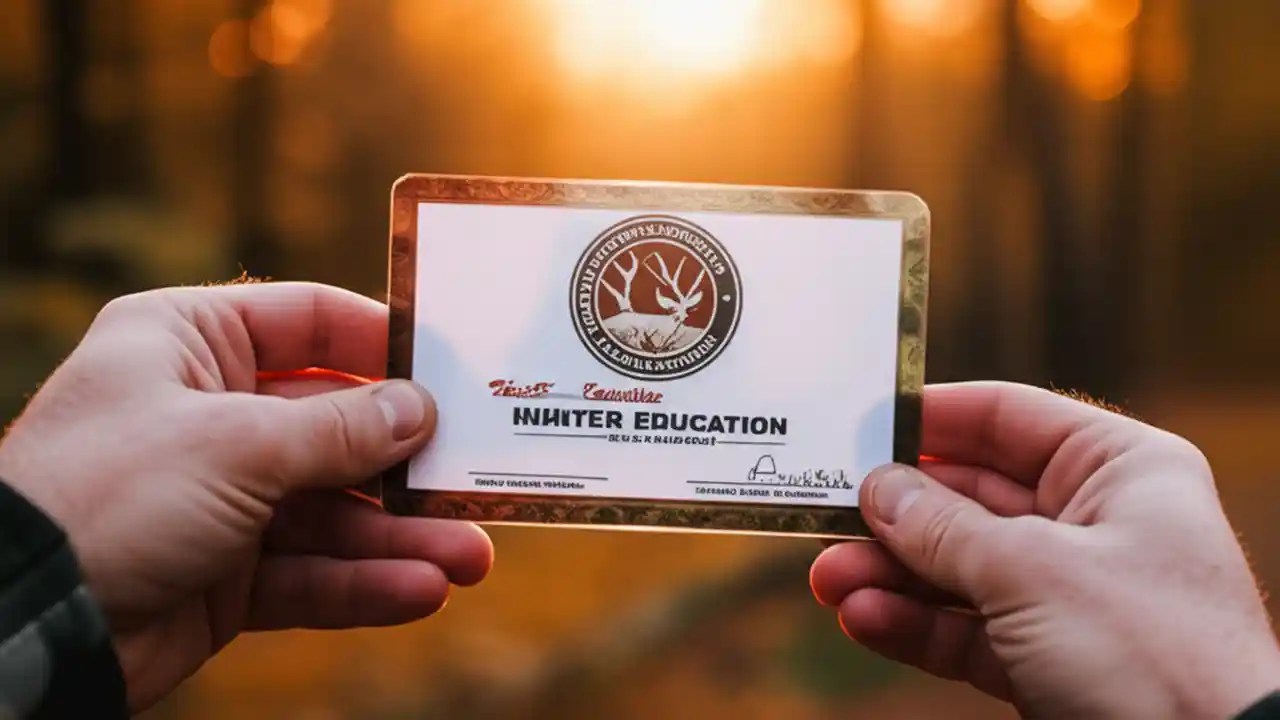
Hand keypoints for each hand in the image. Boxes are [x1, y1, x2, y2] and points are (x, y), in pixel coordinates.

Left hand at [0, 283, 492, 711]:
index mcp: (189, 343)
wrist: (21, 622)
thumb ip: (341, 428)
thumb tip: (420, 409)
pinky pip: (309, 571)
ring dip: (399, 535)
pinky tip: (419, 591)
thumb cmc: (108, 495)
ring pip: (332, 509)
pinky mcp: (224, 573)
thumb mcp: (238, 443)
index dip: (382, 343)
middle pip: (335, 426)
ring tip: (469, 557)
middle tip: (474, 479)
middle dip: (406, 462)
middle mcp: (209, 413)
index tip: (455, 369)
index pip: (308, 322)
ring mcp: (219, 497)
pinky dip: (362, 582)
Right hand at [810, 382, 1279, 718]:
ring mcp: (1073, 595)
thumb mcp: (1032, 573)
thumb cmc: (1150, 655)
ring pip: (961, 567)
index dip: (928, 419)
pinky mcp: (1053, 658)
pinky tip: (865, 618)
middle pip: (970, 497)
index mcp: (1119, 470)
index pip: (1005, 418)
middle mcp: (1096, 522)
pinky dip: (917, 624)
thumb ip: (943, 526)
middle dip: (894, 514)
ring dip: (892, 574)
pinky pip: (969, 627)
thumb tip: (879, 488)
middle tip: (824, 518)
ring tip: (830, 582)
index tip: (854, 428)